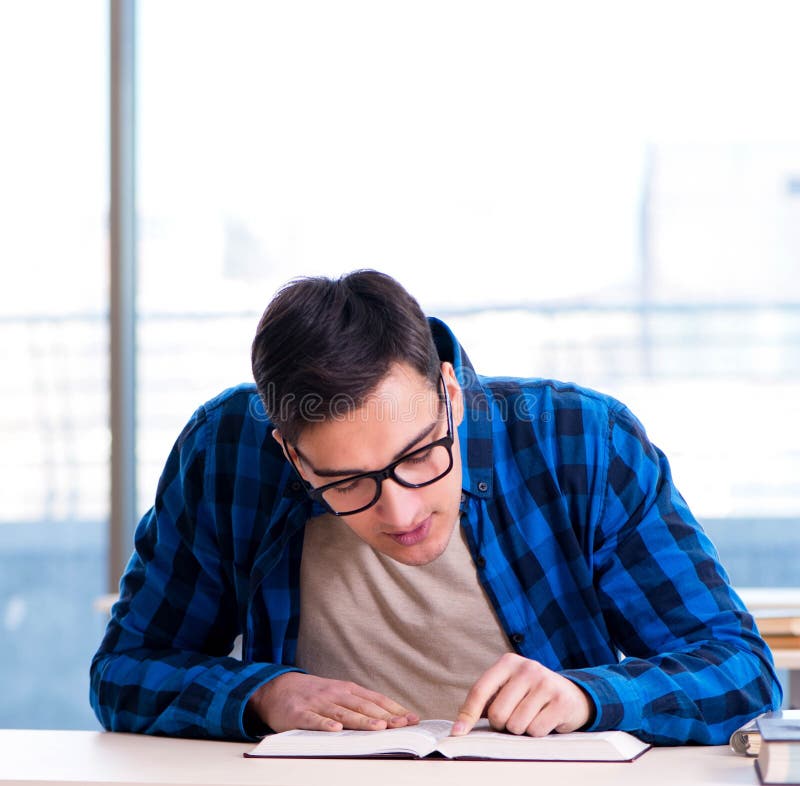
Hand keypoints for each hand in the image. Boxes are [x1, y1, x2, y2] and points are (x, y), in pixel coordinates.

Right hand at [248, 672, 418, 732]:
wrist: (277, 688)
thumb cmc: (314, 695)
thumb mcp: (338, 694)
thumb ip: (359, 704)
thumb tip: (387, 719)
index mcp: (347, 690)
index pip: (376, 700)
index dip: (394, 709)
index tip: (413, 719)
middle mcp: (336, 694)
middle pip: (364, 707)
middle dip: (385, 717)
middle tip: (404, 726)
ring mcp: (318, 704)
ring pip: (343, 713)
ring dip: (362, 721)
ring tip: (379, 728)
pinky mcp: (300, 714)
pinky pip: (314, 721)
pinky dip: (325, 725)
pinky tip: (336, 730)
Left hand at [451, 653, 592, 736]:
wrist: (572, 695)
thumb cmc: (530, 695)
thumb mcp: (509, 688)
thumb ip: (486, 702)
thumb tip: (460, 726)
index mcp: (508, 662)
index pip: (480, 690)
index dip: (468, 714)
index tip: (458, 733)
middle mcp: (526, 668)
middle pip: (498, 714)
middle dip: (503, 724)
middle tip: (514, 717)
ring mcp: (545, 682)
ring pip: (517, 725)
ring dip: (521, 729)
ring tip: (532, 716)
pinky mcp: (561, 700)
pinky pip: (536, 731)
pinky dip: (537, 732)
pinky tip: (545, 719)